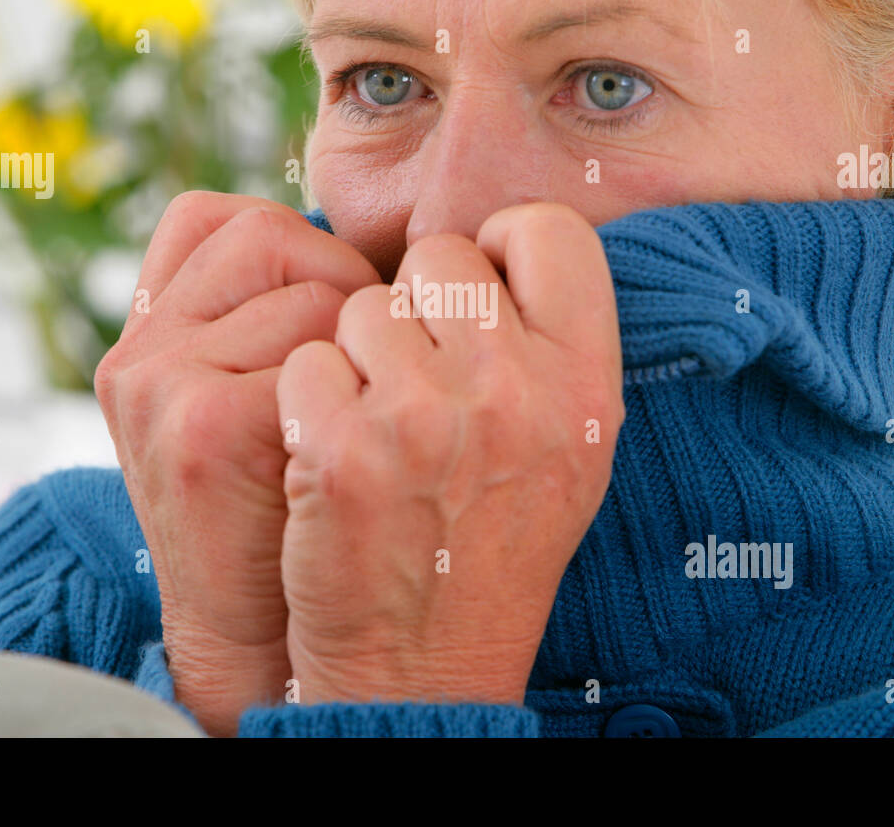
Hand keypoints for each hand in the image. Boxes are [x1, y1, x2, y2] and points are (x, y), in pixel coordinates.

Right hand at [94, 192, 378, 733]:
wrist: (256, 633)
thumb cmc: (282, 507)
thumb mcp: (247, 403)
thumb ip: (265, 324)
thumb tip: (364, 251)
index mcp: (145, 339)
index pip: (208, 218)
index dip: (291, 241)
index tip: (333, 300)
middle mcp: (139, 353)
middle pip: (262, 233)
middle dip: (339, 276)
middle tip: (370, 349)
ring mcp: (162, 386)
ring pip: (307, 292)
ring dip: (361, 340)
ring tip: (366, 403)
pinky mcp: (205, 426)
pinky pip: (321, 357)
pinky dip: (358, 393)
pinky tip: (356, 445)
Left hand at [275, 203, 623, 704]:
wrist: (426, 664)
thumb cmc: (495, 544)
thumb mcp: (572, 448)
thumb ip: (550, 346)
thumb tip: (501, 247)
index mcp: (586, 385)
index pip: (551, 230)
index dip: (502, 244)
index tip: (478, 284)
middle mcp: (515, 393)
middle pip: (442, 258)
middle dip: (419, 306)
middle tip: (418, 378)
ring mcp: (426, 420)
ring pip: (363, 307)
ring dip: (359, 357)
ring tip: (380, 429)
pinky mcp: (344, 450)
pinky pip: (307, 361)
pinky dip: (308, 401)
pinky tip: (334, 454)